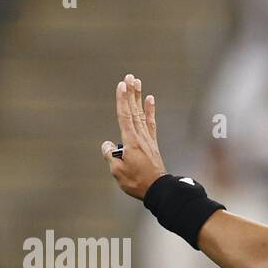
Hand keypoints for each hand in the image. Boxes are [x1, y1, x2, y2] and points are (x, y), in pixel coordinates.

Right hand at [101, 73, 166, 198]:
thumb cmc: (137, 182)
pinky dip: (150, 111)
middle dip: (131, 93)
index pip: (124, 116)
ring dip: (139, 97)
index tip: (121, 84)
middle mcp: (140, 137)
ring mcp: (148, 139)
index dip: (122, 100)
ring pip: (142, 114)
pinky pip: (150, 123)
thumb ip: (111, 155)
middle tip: (130, 77)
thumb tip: (108, 145)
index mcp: (131, 141)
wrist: (158, 190)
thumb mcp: (117, 171)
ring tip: (138, 83)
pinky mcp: (152, 144)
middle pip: (134, 111)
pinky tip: (150, 100)